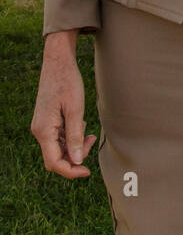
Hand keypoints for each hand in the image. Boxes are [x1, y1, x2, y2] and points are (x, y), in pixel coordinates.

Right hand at [30, 31, 97, 178]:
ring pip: (57, 148)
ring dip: (74, 147)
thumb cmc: (67, 82)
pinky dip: (70, 137)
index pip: (54, 163)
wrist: (58, 62)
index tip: (87, 171)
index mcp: (44, 130)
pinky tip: (81, 126)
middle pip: (55, 158)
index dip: (71, 171)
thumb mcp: (75, 109)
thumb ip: (75, 136)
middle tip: (91, 143)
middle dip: (74, 158)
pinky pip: (58, 138)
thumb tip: (77, 161)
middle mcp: (39, 131)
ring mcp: (42, 126)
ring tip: (89, 134)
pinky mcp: (47, 121)